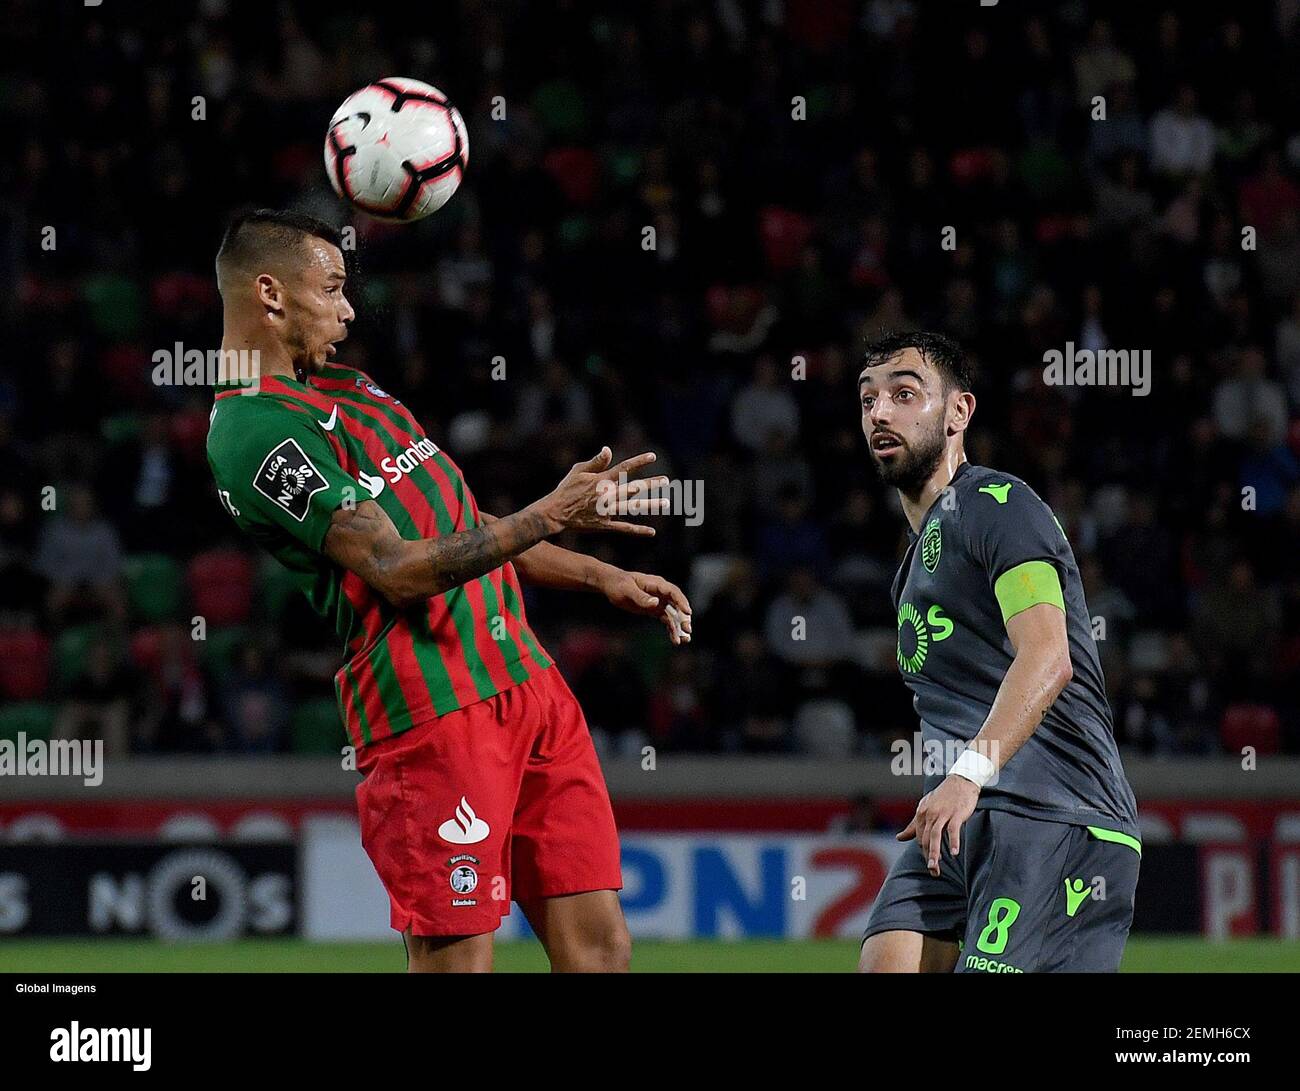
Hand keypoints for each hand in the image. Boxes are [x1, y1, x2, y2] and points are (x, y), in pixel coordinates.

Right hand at [538, 447, 669, 535]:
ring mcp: (607, 511)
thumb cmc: (566, 489)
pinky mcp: (605, 525)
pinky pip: (624, 528)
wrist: (555, 513)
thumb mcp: (579, 471)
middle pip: (634, 488)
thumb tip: (609, 449)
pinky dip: (638, 530)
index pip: (625, 468)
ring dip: (650, 504)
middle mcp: (607, 495)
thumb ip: (596, 462)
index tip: (653, 456)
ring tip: (666, 502)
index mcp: (602, 480)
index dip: (639, 461)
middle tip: (666, 480)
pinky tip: (652, 531)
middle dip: (651, 484)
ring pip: (633, 507)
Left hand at [600, 570, 692, 644]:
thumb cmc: (618, 584)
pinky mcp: (655, 610)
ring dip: (679, 627)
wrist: (611, 585)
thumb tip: (655, 603)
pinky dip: (672, 630)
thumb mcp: (627, 590)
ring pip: (674, 615)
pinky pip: (667, 620)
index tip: (687, 612)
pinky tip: (675, 640)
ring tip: (683, 640)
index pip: (673, 592)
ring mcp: (660, 602)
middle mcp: (661, 593)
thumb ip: (641, 597)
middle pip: (677, 605)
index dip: (681, 602)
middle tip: (687, 631)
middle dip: (683, 618)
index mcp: (657, 584)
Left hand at [896, 774, 979, 876]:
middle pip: (925, 840)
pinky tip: (954, 853)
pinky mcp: (956, 814)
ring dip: (935, 853)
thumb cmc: (944, 796)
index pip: (919, 837)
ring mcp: (942, 814)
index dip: (924, 852)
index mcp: (921, 813)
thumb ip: (914, 825)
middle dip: (929, 857)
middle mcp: (929, 814)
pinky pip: (952, 830)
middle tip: (933, 872)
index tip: (930, 863)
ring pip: (935, 836)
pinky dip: (953, 842)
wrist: (961, 780)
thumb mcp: (926, 808)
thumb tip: (899, 838)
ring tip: (935, 867)